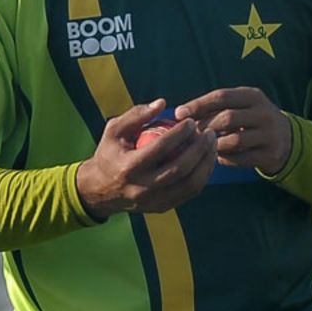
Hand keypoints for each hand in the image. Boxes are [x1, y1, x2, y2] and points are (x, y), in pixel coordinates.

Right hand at [76, 99, 217, 219]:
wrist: (99, 191)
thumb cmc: (110, 154)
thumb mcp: (114, 131)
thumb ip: (136, 115)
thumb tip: (162, 103)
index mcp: (128, 167)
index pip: (160, 148)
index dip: (179, 133)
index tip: (192, 121)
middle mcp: (141, 188)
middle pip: (179, 168)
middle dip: (199, 148)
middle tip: (209, 132)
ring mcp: (153, 201)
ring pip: (189, 184)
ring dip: (206, 163)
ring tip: (212, 145)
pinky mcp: (162, 207)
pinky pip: (189, 192)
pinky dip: (203, 175)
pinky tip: (207, 159)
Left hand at [175, 87, 292, 175]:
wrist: (287, 139)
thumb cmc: (252, 119)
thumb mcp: (242, 105)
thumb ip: (217, 107)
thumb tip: (180, 114)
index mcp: (253, 96)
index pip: (221, 96)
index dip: (198, 105)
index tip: (179, 113)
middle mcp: (264, 113)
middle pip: (227, 118)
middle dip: (204, 127)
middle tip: (190, 135)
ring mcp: (269, 134)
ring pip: (234, 141)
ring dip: (214, 145)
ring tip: (203, 147)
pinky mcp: (270, 154)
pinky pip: (241, 159)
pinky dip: (225, 159)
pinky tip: (218, 158)